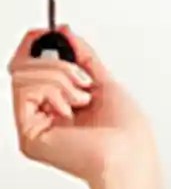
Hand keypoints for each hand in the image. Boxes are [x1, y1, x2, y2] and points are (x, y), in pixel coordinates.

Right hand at [8, 26, 155, 185]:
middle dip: (58, 65)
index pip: (31, 68)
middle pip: (23, 67)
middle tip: (82, 80)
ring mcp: (33, 124)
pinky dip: (52, 90)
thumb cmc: (127, 133)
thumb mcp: (105, 83)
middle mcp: (42, 115)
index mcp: (59, 105)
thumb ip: (83, 57)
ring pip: (22, 74)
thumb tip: (65, 32)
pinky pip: (24, 89)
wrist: (130, 156)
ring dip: (60, 78)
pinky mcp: (28, 133)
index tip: (49, 31)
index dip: (35, 45)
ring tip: (82, 98)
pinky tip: (70, 108)